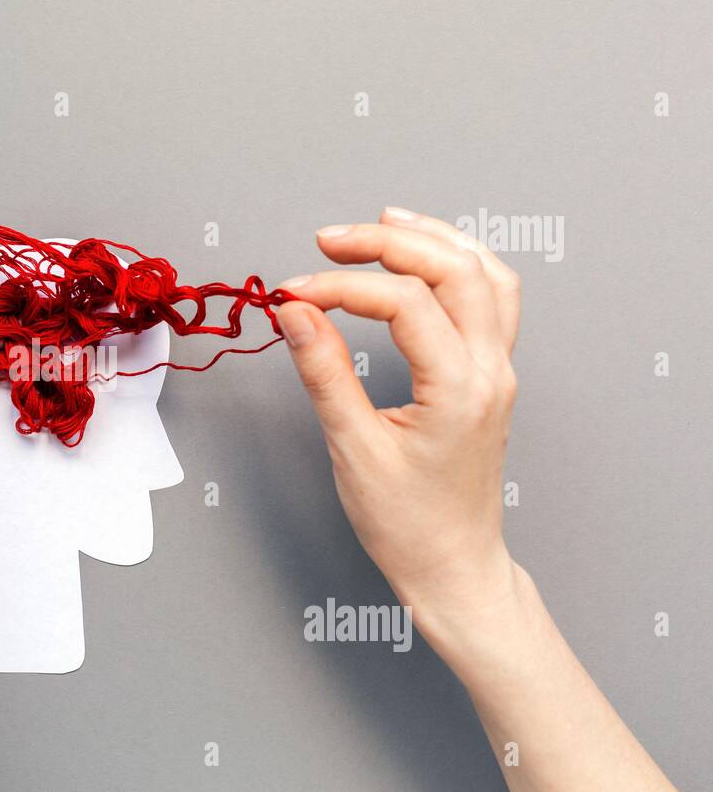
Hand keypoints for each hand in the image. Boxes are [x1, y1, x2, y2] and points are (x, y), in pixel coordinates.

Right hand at [275, 207, 521, 644]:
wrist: (452, 566)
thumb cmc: (409, 524)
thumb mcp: (354, 448)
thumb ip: (324, 372)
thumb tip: (296, 312)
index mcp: (459, 391)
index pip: (404, 302)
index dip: (344, 286)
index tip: (294, 293)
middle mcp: (489, 371)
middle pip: (453, 268)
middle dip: (387, 243)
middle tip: (328, 241)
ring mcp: (497, 371)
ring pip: (485, 273)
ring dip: (434, 240)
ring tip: (382, 225)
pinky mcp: (490, 375)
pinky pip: (492, 299)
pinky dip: (458, 265)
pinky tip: (425, 259)